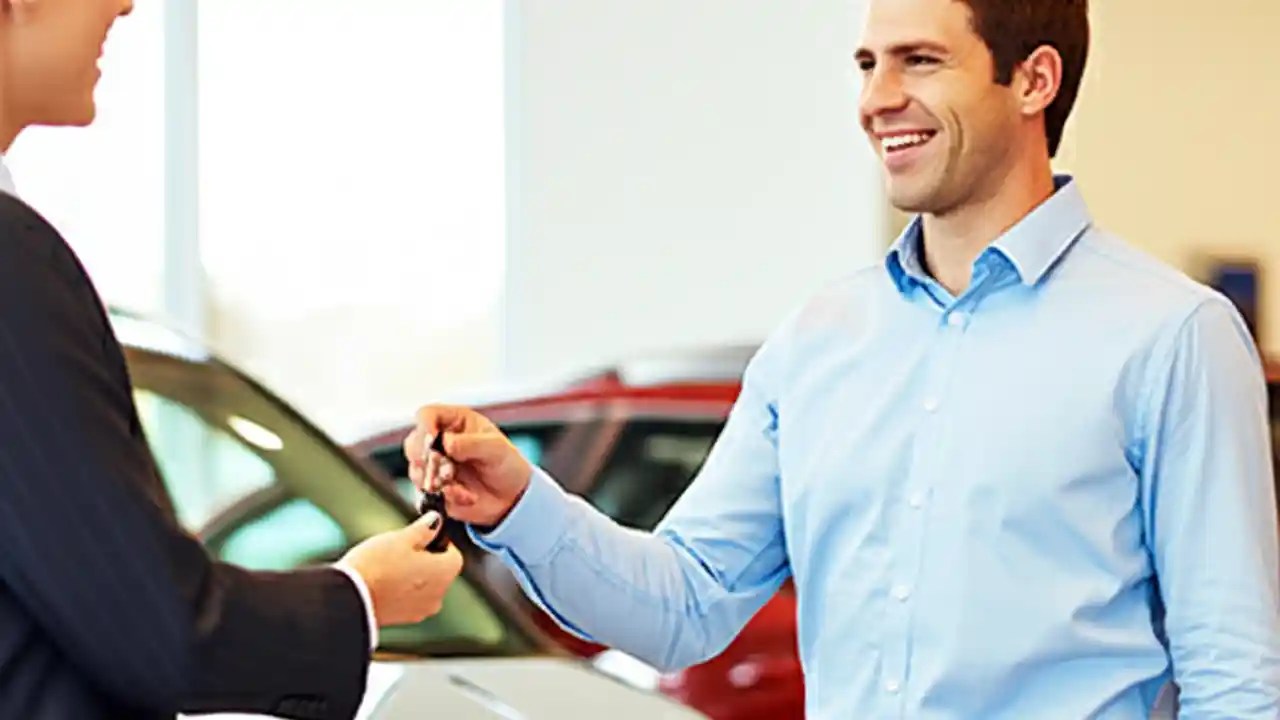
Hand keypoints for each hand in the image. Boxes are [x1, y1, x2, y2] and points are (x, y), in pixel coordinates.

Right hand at [339, 511, 463, 626]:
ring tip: (390, 566)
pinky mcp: (403, 619)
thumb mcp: (401, 538)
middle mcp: (438, 595)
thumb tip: (434, 521)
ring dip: (414, 577)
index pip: (455, 555)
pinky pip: (410, 600)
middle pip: (440, 573)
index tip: (425, 537)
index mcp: (444, 573)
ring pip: (425, 587)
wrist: (348, 599)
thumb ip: (423, 529)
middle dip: (426, 560)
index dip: (441, 543)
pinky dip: (403, 591)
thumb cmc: (376, 568)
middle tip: (403, 550)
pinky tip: (385, 582)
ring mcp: (420, 610)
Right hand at [403, 404, 533, 527]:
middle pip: (413, 443)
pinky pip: (426, 494)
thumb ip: (470, 443)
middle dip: (426, 458)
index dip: (425, 426)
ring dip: (435, 479)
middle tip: (445, 469)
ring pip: (416, 470)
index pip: (426, 415)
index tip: (432, 440)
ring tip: (458, 484)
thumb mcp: (496, 448)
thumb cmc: (507, 464)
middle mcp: (439, 442)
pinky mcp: (434, 490)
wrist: (512, 498)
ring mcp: (434, 467)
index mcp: (454, 422)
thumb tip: (446, 443)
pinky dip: (446, 496)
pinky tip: (466, 496)